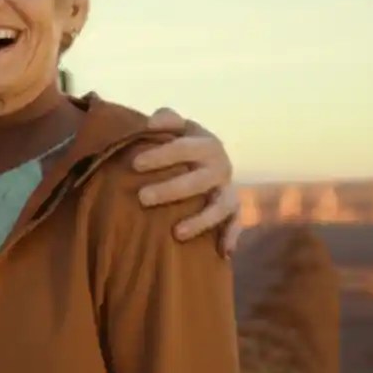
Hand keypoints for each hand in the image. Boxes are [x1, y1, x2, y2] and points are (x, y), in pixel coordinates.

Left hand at [134, 107, 241, 256]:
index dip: (162, 155)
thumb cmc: (183, 144)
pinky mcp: (233, 209)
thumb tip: (152, 122)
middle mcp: (221, 167)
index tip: (135, 163)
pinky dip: (232, 236)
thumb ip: (166, 119)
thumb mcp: (178, 127)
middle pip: (199, 181)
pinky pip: (236, 224)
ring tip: (177, 233)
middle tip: (142, 198)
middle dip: (172, 190)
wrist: (208, 159)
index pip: (185, 148)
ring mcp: (228, 189)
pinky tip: (223, 252)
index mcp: (207, 144)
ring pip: (221, 206)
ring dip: (202, 220)